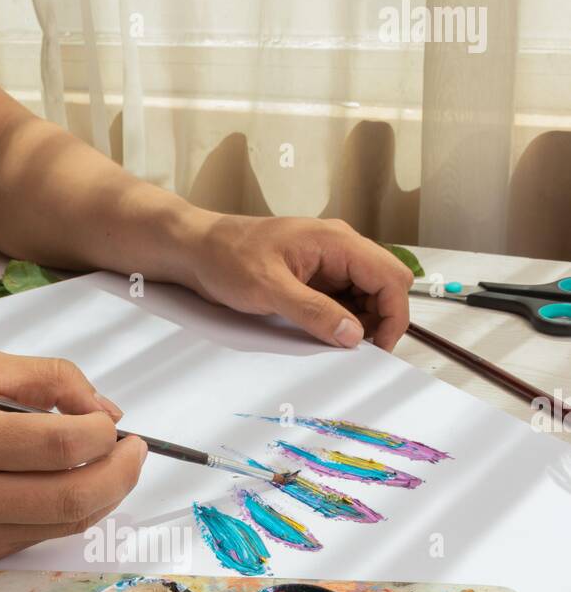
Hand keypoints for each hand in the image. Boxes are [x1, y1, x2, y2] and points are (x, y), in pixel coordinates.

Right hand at [0, 350, 145, 558]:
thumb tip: (106, 412)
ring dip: (109, 493)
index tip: (112, 423)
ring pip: (70, 523)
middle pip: (76, 497)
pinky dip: (77, 508)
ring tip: (115, 463)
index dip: (104, 434)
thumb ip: (50, 379)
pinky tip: (80, 482)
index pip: (61, 447)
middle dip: (123, 472)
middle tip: (135, 449)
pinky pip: (50, 534)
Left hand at [186, 214, 413, 350]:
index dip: (394, 314)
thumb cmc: (227, 257)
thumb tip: (352, 335)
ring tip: (337, 343)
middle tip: (358, 349)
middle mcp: (338, 248)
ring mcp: (328, 262)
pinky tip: (325, 334)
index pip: (390, 276)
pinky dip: (342, 319)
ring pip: (366, 295)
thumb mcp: (269, 289)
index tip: (379, 347)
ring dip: (361, 322)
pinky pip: (343, 299)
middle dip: (381, 319)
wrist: (197, 250)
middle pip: (385, 285)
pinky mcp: (314, 277)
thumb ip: (314, 312)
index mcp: (336, 241)